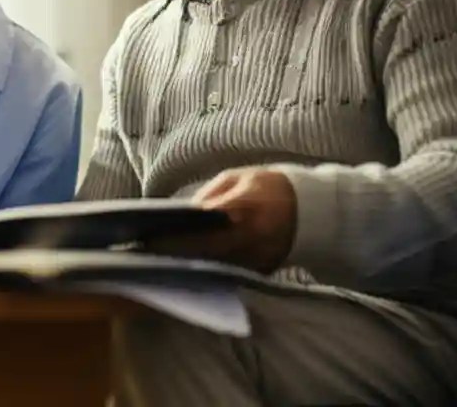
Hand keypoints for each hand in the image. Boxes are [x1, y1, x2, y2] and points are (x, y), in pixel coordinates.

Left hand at [149, 168, 297, 273]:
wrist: (310, 210)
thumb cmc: (267, 187)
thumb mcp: (236, 180)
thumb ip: (209, 198)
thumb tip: (180, 216)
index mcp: (243, 211)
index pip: (201, 228)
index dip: (175, 236)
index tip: (149, 240)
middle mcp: (250, 240)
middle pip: (204, 254)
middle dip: (175, 255)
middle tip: (146, 256)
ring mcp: (257, 260)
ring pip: (214, 269)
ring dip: (186, 267)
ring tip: (157, 263)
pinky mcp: (260, 273)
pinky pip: (227, 275)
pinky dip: (206, 272)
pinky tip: (184, 269)